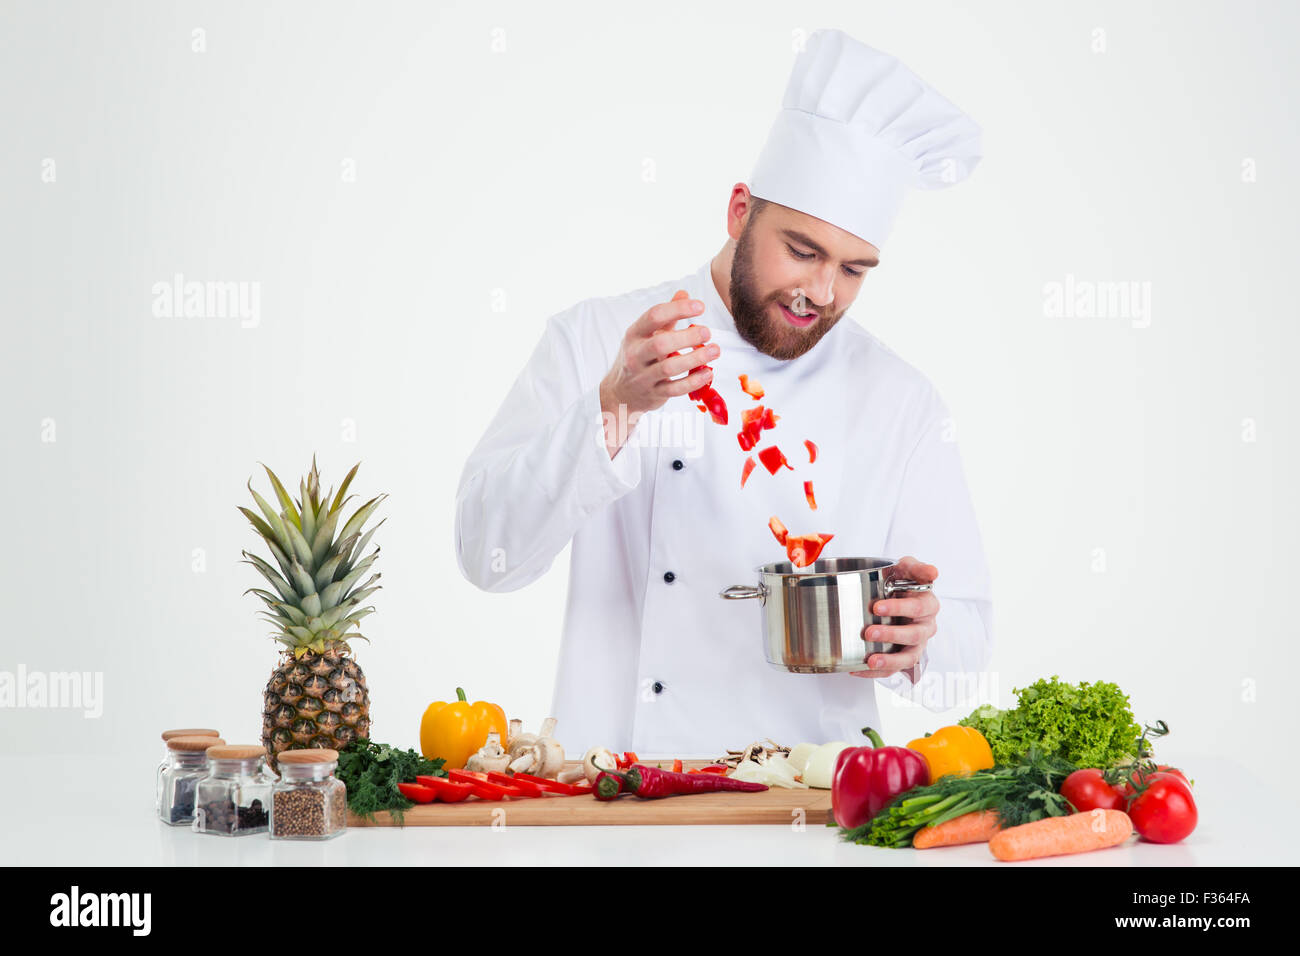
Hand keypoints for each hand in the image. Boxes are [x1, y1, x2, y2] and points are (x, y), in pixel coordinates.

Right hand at [598, 292, 718, 454]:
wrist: (619, 393)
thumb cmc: (638, 358)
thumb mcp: (645, 335)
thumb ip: (666, 316)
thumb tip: (684, 293)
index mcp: (634, 334)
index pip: (654, 316)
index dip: (678, 309)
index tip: (700, 306)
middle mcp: (636, 355)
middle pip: (661, 343)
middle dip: (687, 337)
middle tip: (707, 332)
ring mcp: (643, 376)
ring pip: (669, 368)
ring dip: (695, 359)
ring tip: (714, 350)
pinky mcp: (653, 394)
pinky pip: (675, 389)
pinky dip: (693, 381)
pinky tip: (708, 372)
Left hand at [850, 556, 939, 681]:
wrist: (896, 593)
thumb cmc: (902, 581)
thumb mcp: (908, 567)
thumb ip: (918, 568)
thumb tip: (933, 572)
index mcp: (929, 605)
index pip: (919, 607)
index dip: (899, 608)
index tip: (877, 607)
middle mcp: (926, 627)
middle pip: (914, 635)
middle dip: (891, 634)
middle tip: (869, 632)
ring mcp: (916, 645)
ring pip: (908, 657)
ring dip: (889, 660)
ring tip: (871, 660)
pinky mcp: (903, 657)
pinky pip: (893, 669)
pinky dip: (875, 673)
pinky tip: (856, 669)